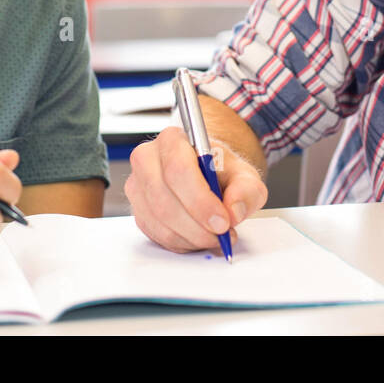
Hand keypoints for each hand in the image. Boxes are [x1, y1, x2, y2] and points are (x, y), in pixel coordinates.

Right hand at [124, 126, 268, 252]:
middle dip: (197, 226)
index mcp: (172, 139)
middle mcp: (147, 159)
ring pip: (159, 221)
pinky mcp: (137, 209)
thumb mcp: (243, 174)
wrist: (205, 172)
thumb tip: (234, 212)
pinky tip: (198, 237)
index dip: (200, 201)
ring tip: (215, 237)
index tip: (223, 221)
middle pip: (164, 200)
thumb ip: (246, 190)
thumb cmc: (219, 169)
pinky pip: (155, 234)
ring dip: (191, 237)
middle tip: (222, 235)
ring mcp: (137, 186)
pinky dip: (181, 243)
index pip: (178, 170)